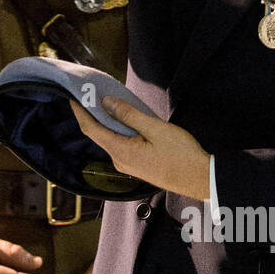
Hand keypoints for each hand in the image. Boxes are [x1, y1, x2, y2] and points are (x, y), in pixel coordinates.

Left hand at [70, 96, 210, 199]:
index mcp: (121, 152)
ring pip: (111, 139)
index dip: (80, 112)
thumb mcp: (155, 129)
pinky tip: (123, 120)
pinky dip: (118, 130)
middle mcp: (120, 160)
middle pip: (99, 134)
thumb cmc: (181, 154)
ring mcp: (128, 165)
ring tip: (104, 102)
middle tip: (89, 94)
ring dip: (107, 122)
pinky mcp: (138, 166)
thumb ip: (129, 115)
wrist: (201, 179)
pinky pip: (121, 145)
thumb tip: (106, 103)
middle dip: (92, 114)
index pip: (91, 129)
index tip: (72, 96)